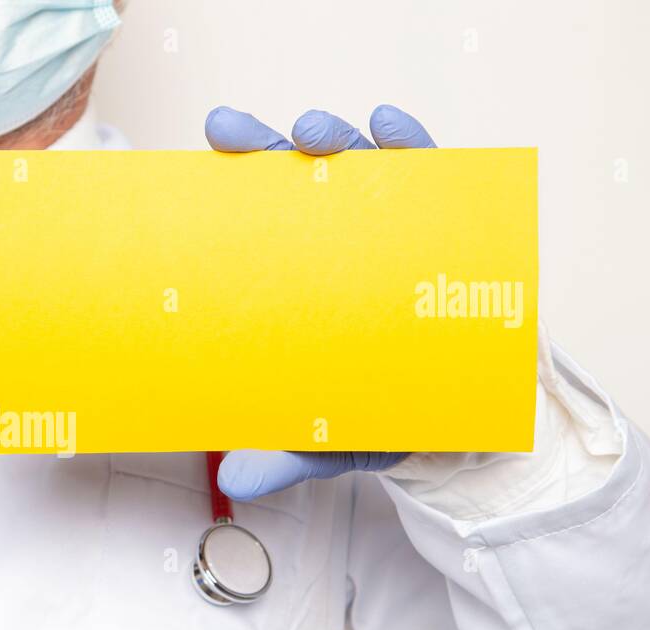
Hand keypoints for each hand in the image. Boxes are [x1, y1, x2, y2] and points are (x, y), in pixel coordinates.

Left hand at [204, 104, 433, 499]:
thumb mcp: (326, 442)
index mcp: (296, 277)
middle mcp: (338, 239)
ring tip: (312, 133)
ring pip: (359, 163)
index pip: (253, 223)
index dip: (222, 191)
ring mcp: (392, 226)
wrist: (461, 428)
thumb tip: (234, 480)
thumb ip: (283, 457)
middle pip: (295, 176)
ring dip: (334, 135)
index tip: (189, 169)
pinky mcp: (450, 226)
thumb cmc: (377, 420)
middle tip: (232, 133)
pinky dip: (414, 143)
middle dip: (261, 144)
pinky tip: (391, 128)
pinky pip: (433, 174)